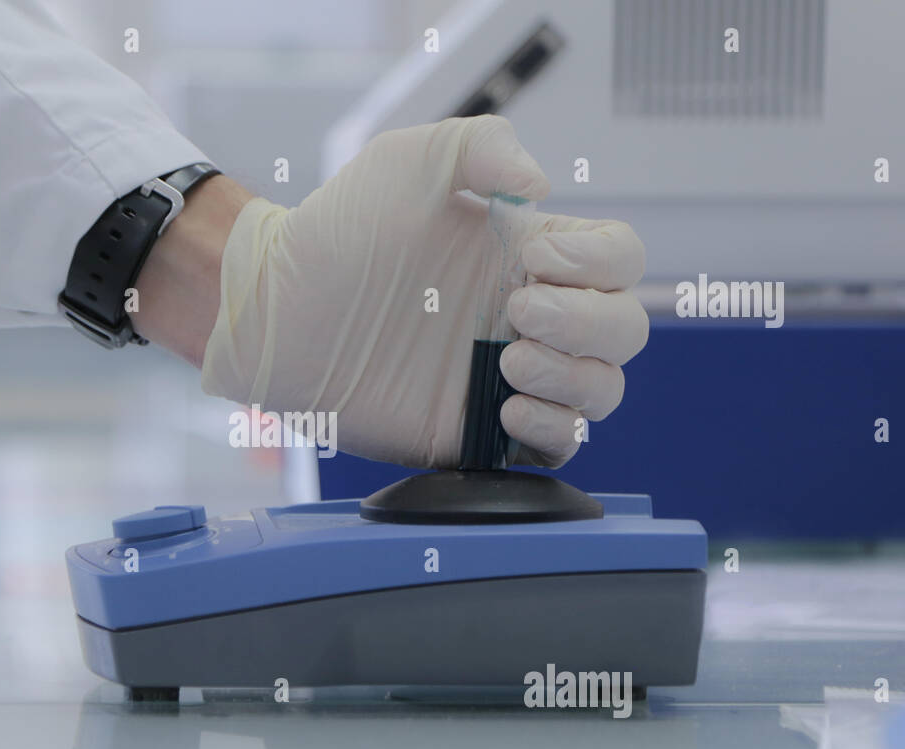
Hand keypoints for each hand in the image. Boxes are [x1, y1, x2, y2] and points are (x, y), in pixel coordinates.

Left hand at [146, 116, 647, 467]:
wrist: (280, 311)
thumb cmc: (338, 232)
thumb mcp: (410, 159)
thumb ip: (483, 145)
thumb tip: (543, 184)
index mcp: (530, 254)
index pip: (620, 260)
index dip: (600, 262)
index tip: (537, 258)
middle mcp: (531, 316)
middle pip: (624, 330)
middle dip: (585, 324)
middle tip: (513, 315)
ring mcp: (508, 376)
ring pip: (602, 391)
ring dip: (571, 378)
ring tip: (506, 363)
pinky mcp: (479, 432)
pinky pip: (556, 447)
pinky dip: (550, 430)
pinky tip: (502, 409)